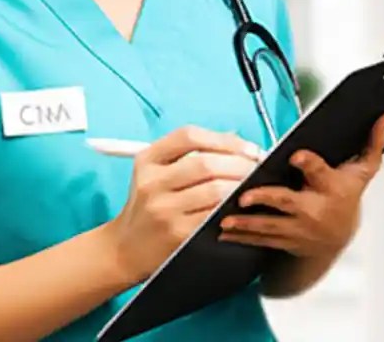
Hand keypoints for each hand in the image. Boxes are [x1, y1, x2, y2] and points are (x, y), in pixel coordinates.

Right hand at [107, 126, 263, 280]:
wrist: (126, 247)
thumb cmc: (148, 207)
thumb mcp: (155, 173)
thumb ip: (189, 154)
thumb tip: (237, 140)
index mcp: (147, 160)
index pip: (189, 136)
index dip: (224, 140)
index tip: (247, 148)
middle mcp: (152, 182)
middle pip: (206, 163)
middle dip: (241, 164)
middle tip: (257, 169)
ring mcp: (164, 209)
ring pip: (216, 190)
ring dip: (243, 186)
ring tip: (254, 187)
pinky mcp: (178, 233)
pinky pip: (216, 215)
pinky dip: (235, 208)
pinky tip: (242, 207)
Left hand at [219, 111, 383, 257]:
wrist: (337, 239)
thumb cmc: (346, 197)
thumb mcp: (361, 171)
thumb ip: (372, 142)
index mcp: (331, 187)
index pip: (320, 171)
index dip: (309, 164)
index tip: (295, 155)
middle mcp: (314, 209)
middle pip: (287, 201)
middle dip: (266, 198)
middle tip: (244, 195)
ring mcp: (299, 229)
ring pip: (269, 226)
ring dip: (246, 224)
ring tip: (225, 219)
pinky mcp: (285, 241)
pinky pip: (260, 239)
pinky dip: (241, 237)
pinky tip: (222, 232)